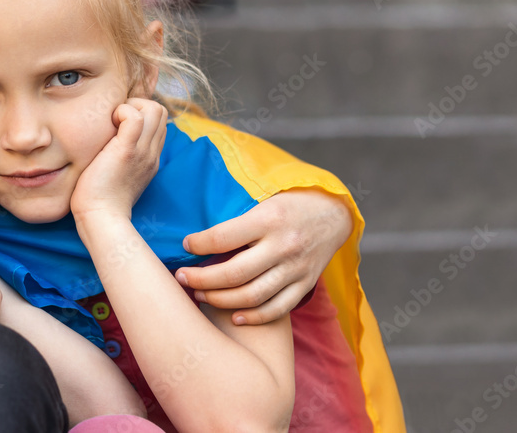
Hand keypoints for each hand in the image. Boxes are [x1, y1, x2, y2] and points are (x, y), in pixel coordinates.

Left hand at [69, 98, 167, 222]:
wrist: (100, 218)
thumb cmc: (99, 198)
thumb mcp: (118, 173)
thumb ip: (121, 156)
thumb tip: (109, 140)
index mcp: (150, 158)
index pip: (158, 121)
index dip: (139, 113)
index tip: (118, 124)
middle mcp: (151, 152)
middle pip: (160, 110)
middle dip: (137, 105)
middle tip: (114, 120)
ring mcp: (142, 151)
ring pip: (154, 108)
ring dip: (130, 106)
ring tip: (112, 122)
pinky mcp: (127, 150)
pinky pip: (135, 116)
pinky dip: (122, 112)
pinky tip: (108, 125)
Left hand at [175, 188, 352, 324]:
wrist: (334, 213)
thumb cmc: (289, 203)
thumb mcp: (264, 199)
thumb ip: (238, 219)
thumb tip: (197, 236)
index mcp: (269, 219)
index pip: (223, 237)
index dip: (198, 245)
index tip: (185, 245)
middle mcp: (283, 246)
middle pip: (234, 274)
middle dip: (201, 279)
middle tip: (181, 278)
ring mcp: (296, 269)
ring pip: (252, 296)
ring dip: (220, 300)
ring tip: (199, 295)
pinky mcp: (305, 285)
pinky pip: (277, 309)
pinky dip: (254, 317)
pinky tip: (234, 317)